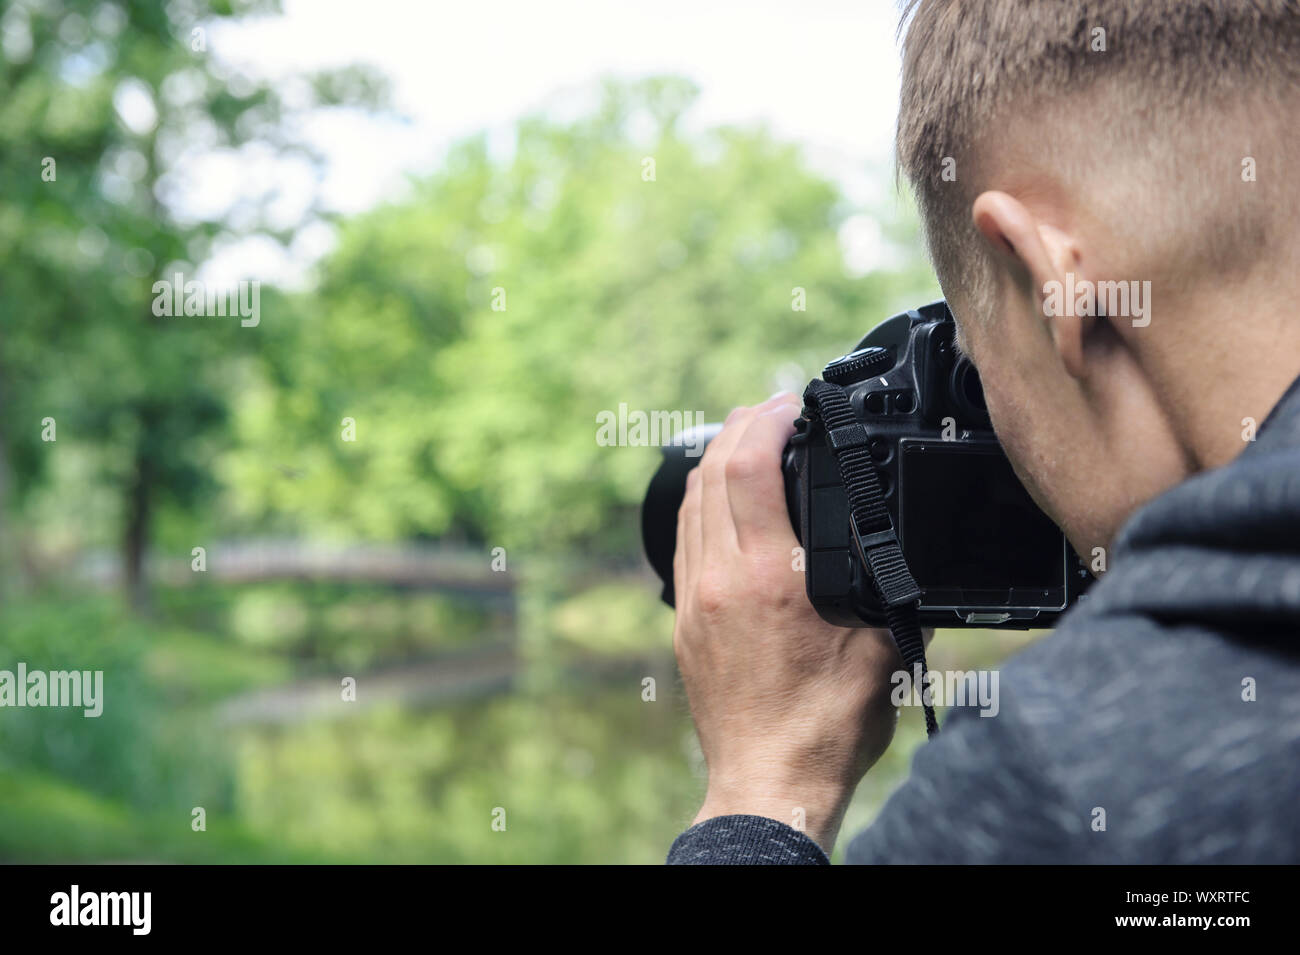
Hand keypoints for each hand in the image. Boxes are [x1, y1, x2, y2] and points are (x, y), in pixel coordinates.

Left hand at [672, 392, 918, 851]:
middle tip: (770, 410)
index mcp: (769, 579)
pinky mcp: (685, 621)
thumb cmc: (824, 728)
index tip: (790, 403)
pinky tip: (721, 499)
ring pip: (691, 503)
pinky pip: (684, 540)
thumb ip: (889, 593)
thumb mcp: (882, 652)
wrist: (769, 782)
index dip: (766, 420)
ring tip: (745, 438)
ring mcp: (695, 600)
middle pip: (711, 473)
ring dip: (716, 459)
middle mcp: (720, 580)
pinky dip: (702, 502)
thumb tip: (905, 554)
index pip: (749, 468)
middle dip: (738, 427)